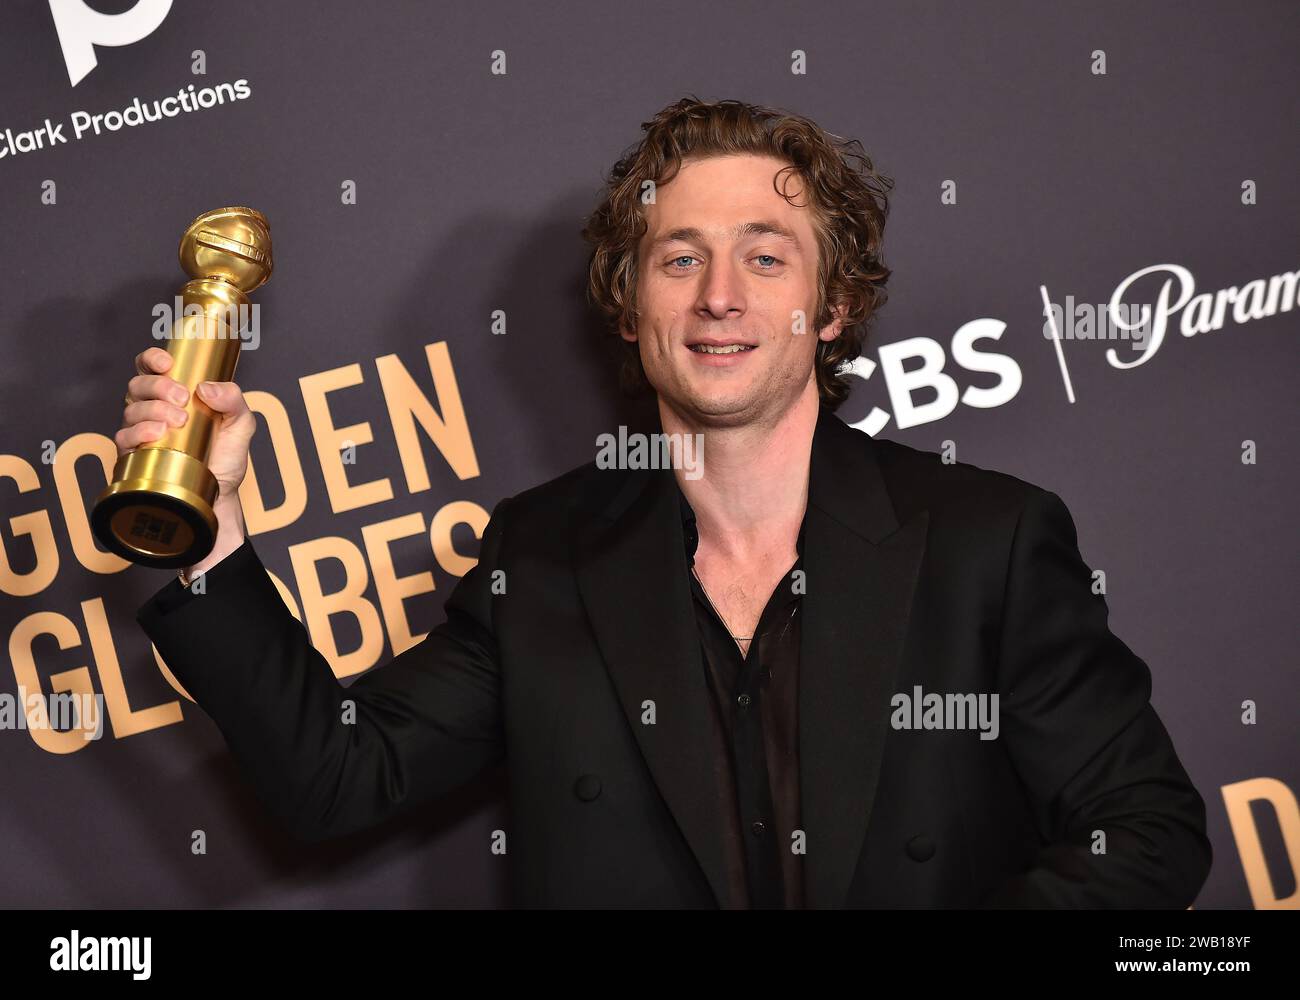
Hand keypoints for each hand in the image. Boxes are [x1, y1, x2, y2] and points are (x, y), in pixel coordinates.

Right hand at [117, 347, 255, 575]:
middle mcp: (153, 410)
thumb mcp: (241, 425)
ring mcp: (141, 432)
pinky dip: (139, 432)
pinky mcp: (133, 456)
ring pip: (131, 408)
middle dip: (158, 385)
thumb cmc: (225, 459)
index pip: (152, 367)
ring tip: (177, 421)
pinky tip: (157, 434)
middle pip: (139, 384)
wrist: (218, 497)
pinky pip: (123, 437)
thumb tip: (206, 388)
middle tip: (182, 399)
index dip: (153, 359)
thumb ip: (234, 400)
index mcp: (174, 396)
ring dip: (153, 409)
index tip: (168, 363)